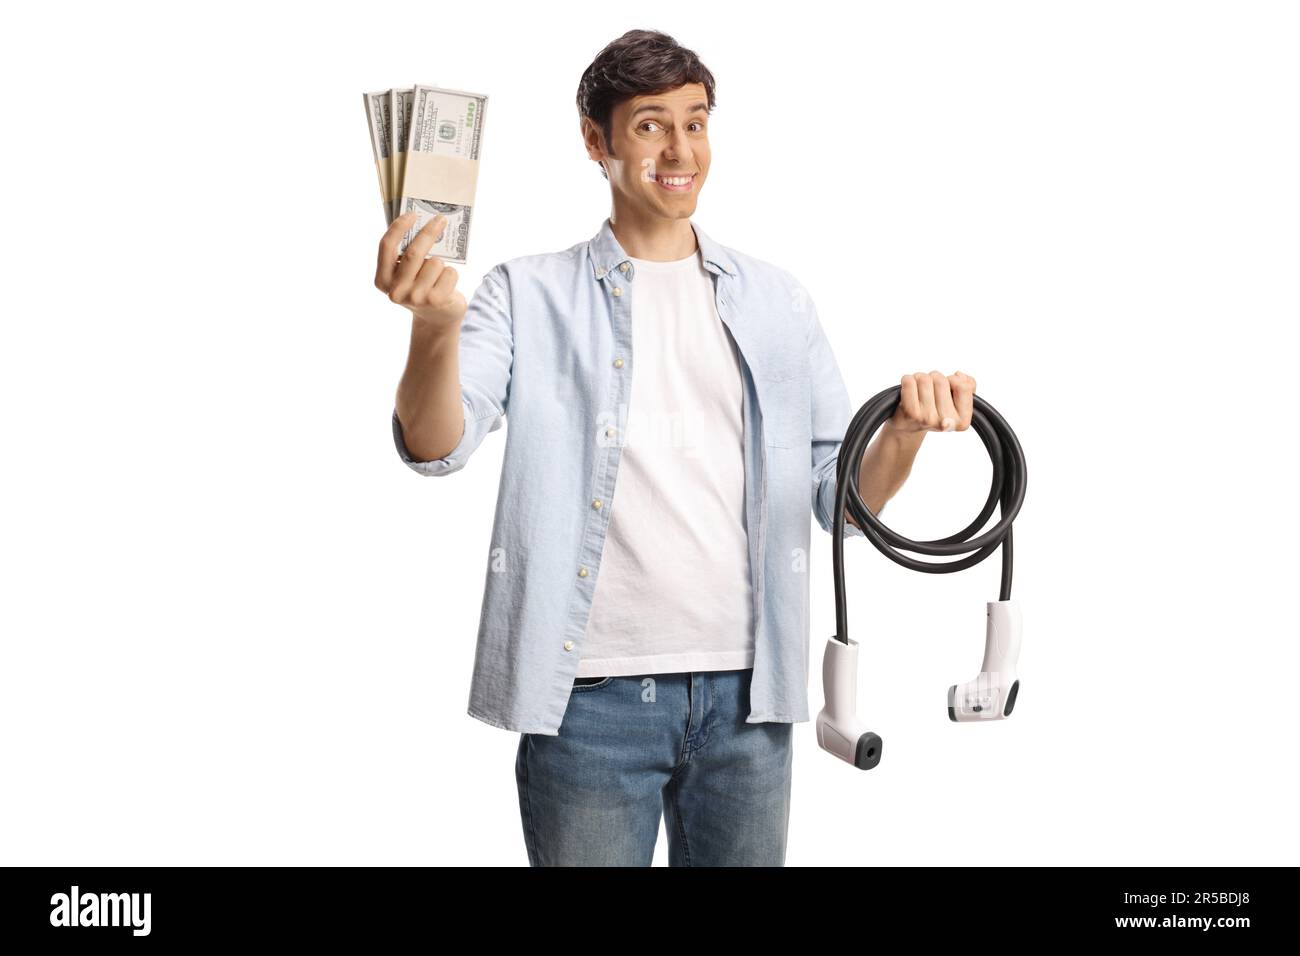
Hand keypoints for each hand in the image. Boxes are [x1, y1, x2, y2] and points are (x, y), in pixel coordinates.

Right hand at [374, 211, 466, 330]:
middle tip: (440, 219)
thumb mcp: (406, 274)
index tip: (412, 214)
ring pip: (435, 262)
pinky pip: (449, 272)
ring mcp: (415, 297)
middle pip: (413, 253)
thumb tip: (420, 222)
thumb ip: (405, 254)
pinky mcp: (435, 300)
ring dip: (441, 263)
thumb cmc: (421, 287)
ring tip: (438, 274)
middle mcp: (396, 291)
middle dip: (429, 232)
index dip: (398, 227)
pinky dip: (451, 274)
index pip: (387, 247)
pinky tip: (445, 284)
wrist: (437, 318)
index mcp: (382, 280)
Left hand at [887, 371, 975, 434]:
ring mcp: (927, 418)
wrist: (908, 425)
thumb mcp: (957, 402)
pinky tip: (908, 390)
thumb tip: (959, 375)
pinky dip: (907, 380)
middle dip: (934, 378)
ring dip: (920, 378)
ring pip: (925, 378)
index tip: (947, 387)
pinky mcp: (910, 412)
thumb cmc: (935, 410)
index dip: (954, 380)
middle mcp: (946, 421)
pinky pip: (909, 381)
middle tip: (929, 390)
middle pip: (941, 380)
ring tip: (919, 390)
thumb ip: (969, 386)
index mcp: (962, 421)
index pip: (964, 387)